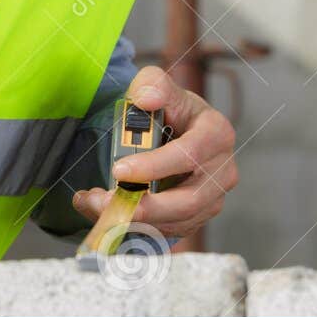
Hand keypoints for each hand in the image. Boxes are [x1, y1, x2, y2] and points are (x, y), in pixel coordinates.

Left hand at [71, 66, 237, 238]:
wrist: (174, 130)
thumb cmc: (168, 108)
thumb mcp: (159, 86)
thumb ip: (152, 84)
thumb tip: (146, 98)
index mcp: (216, 135)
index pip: (189, 155)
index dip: (154, 166)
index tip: (119, 170)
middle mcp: (222, 172)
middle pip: (187, 201)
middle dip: (144, 207)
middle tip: (104, 204)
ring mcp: (211, 200)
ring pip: (175, 222)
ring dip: (133, 220)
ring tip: (94, 205)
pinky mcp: (195, 219)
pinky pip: (167, 232)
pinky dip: (134, 228)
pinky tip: (105, 213)